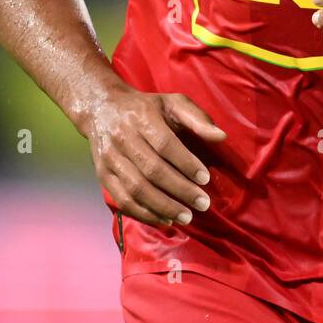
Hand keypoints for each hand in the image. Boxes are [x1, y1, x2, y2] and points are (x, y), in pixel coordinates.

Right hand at [83, 83, 226, 229]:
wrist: (101, 108)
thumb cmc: (146, 107)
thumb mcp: (172, 103)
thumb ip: (197, 118)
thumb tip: (221, 137)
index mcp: (142, 117)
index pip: (165, 144)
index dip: (186, 163)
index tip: (205, 179)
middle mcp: (123, 138)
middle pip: (152, 170)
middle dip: (180, 190)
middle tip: (203, 204)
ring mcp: (110, 158)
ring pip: (136, 188)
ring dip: (163, 206)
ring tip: (186, 217)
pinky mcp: (103, 175)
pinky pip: (122, 200)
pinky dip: (144, 214)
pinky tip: (164, 219)